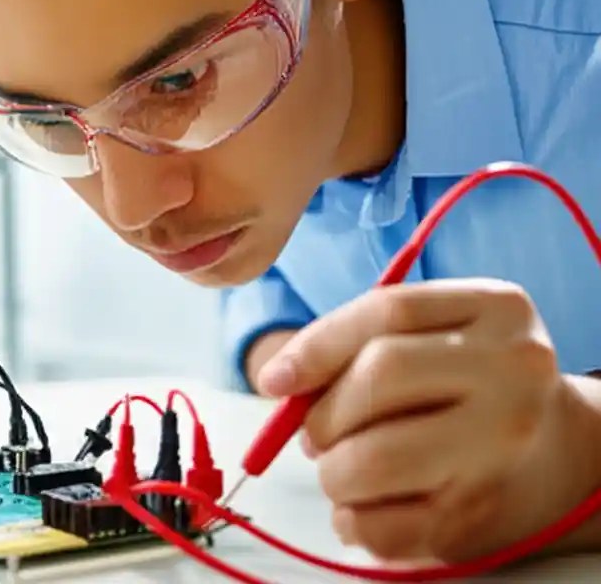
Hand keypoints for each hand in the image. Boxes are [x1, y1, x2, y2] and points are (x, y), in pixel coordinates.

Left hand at [255, 278, 600, 563]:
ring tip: (340, 470)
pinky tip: (359, 507)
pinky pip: (384, 526)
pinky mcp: (483, 513)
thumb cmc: (469, 388)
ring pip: (372, 458)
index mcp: (498, 310)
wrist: (563, 456)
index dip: (315, 344)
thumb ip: (359, 341)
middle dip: (323, 412)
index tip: (273, 380)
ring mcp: (502, 446)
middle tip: (314, 435)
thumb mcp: (435, 336)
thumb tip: (277, 379)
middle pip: (380, 376)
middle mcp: (514, 371)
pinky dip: (351, 519)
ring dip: (332, 470)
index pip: (388, 311)